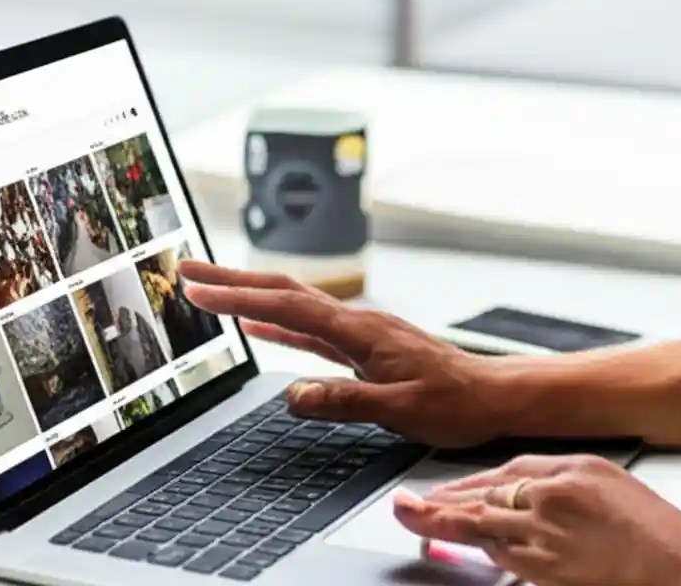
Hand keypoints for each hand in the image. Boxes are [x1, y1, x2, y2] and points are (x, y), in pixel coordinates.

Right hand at [179, 260, 508, 447]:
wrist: (494, 395)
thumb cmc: (456, 404)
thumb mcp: (401, 410)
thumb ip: (346, 401)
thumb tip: (293, 394)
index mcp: (361, 332)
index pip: (287, 306)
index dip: (238, 296)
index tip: (198, 291)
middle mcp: (357, 322)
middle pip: (282, 291)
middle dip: (231, 280)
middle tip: (186, 270)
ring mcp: (359, 331)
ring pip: (293, 304)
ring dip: (249, 294)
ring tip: (210, 289)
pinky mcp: (363, 346)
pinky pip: (309, 328)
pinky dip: (277, 322)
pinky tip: (257, 326)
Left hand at [394, 454, 680, 585]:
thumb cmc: (662, 538)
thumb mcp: (613, 489)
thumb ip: (568, 488)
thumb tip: (529, 497)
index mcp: (576, 468)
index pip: (508, 469)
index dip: (472, 482)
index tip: (448, 488)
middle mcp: (556, 493)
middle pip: (484, 492)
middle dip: (442, 498)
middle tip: (409, 503)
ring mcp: (548, 529)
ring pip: (481, 521)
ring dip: (441, 520)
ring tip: (411, 516)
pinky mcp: (547, 565)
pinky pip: (500, 554)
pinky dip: (475, 548)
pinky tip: (452, 545)